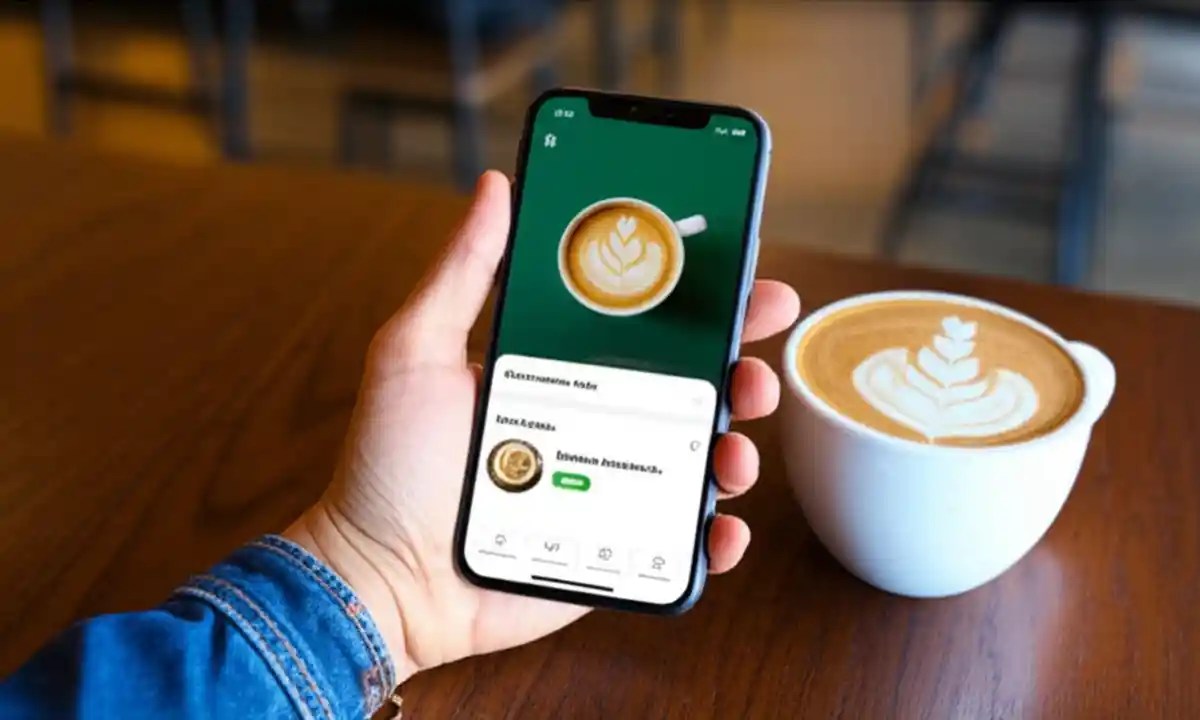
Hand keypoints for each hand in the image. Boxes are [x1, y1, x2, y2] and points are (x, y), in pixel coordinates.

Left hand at [285, 172, 799, 681]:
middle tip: (755, 365)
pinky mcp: (614, 549)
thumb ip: (463, 272)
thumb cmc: (388, 468)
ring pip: (698, 461)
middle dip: (740, 369)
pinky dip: (716, 537)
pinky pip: (683, 542)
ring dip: (737, 450)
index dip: (699, 300)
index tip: (742, 273)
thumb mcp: (415, 352)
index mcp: (557, 372)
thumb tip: (497, 187)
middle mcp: (593, 424)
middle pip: (689, 388)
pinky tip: (720, 528)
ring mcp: (608, 488)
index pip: (642, 325)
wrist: (379, 582)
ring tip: (733, 453)